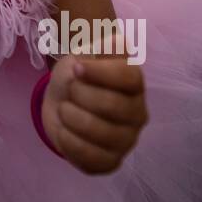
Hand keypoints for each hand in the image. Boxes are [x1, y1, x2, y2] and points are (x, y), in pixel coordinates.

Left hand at [41, 54, 146, 173]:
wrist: (63, 99)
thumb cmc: (78, 75)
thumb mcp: (85, 52)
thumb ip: (100, 45)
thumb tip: (113, 40)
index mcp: (135, 85)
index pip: (128, 78)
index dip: (99, 72)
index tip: (76, 67)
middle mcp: (137, 114)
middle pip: (112, 105)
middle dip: (80, 94)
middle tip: (69, 90)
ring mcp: (126, 140)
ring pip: (102, 134)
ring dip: (72, 118)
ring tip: (64, 109)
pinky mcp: (110, 161)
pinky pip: (92, 159)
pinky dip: (70, 142)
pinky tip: (64, 130)